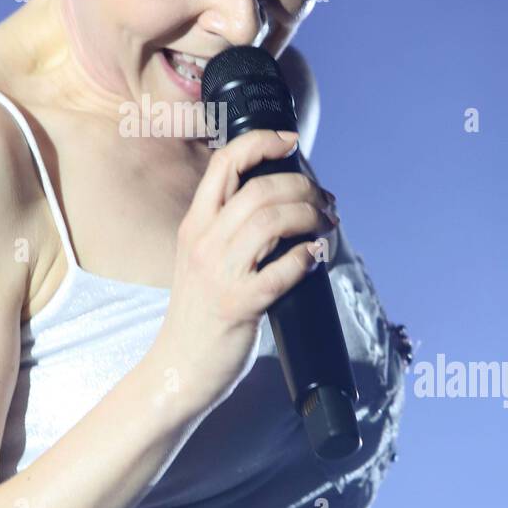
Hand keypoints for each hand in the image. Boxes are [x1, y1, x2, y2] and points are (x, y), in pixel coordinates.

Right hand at [150, 128, 338, 420]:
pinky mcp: (238, 305)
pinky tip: (317, 255)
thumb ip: (230, 229)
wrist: (180, 365)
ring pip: (270, 222)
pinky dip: (307, 257)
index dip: (260, 142)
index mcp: (195, 225)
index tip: (290, 142)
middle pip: (258, 190)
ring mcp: (219, 273)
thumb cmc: (200, 312)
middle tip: (325, 203)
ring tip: (326, 225)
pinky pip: (281, 271)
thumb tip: (284, 199)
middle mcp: (203, 242)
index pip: (223, 163)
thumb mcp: (202, 258)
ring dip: (309, 217)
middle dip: (302, 187)